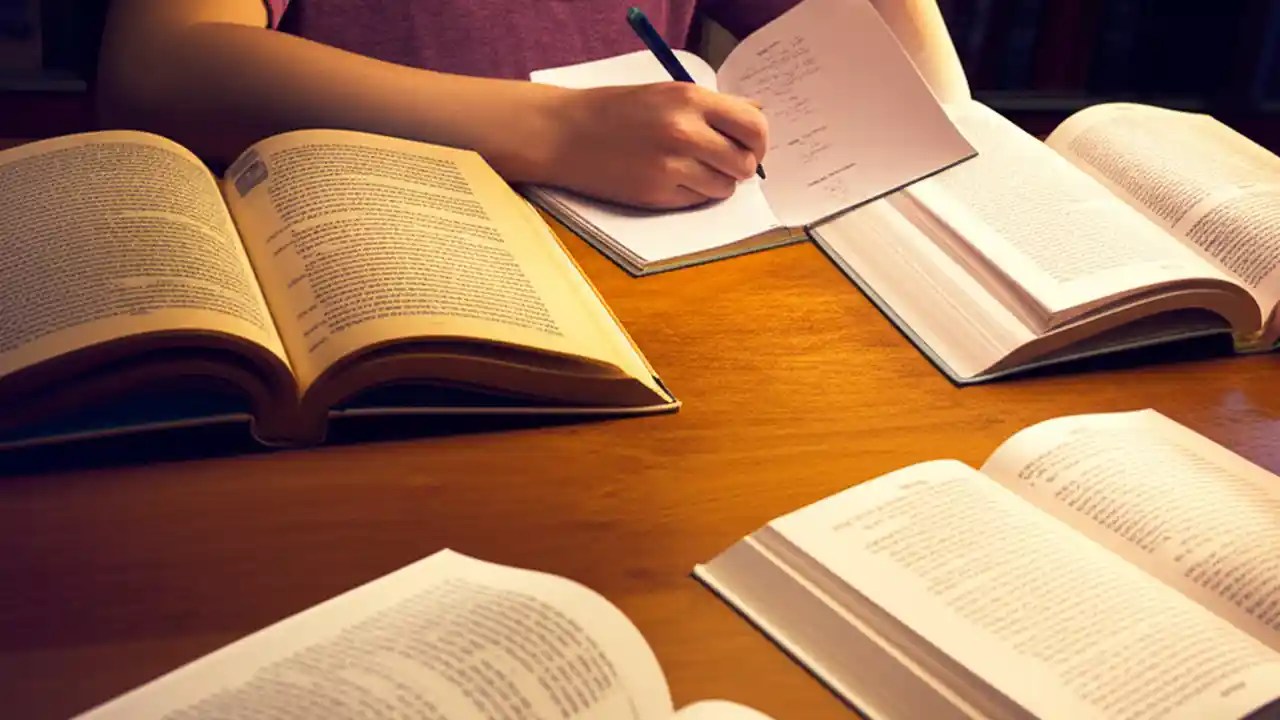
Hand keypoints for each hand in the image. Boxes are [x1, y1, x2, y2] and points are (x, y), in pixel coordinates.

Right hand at [544, 82, 768, 208]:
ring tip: (692, 169)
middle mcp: (685, 132)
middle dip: (741, 167)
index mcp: (690, 99)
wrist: (564, 133)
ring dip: (716, 182)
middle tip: (723, 163)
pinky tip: (670, 179)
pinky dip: (693, 194)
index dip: (759, 141)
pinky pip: (698, 200)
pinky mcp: (657, 194)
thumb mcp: (666, 93)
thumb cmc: (615, 110)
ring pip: (725, 187)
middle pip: (745, 162)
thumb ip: (712, 106)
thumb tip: (756, 114)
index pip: (754, 126)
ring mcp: (671, 166)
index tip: (752, 147)